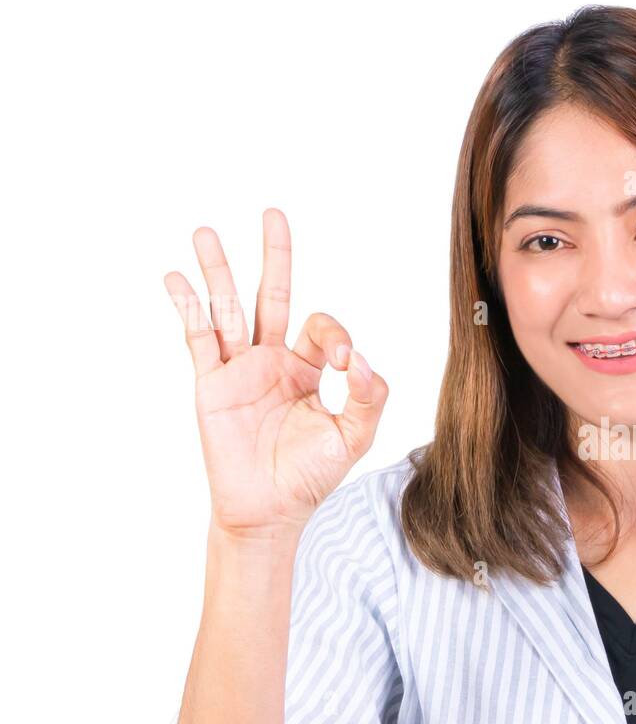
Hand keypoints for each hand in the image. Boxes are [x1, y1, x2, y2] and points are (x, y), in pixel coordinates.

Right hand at [164, 208, 388, 536]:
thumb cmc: (310, 475)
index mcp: (310, 368)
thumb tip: (363, 360)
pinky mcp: (210, 383)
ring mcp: (239, 368)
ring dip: (218, 270)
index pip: (322, 328)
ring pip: (228, 308)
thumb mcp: (354, 437)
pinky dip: (187, 306)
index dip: (337, 336)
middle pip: (273, 295)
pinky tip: (176, 278)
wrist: (268, 510)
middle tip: (273, 213)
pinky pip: (196, 337)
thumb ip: (370, 397)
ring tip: (205, 230)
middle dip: (275, 255)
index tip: (345, 362)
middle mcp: (273, 360)